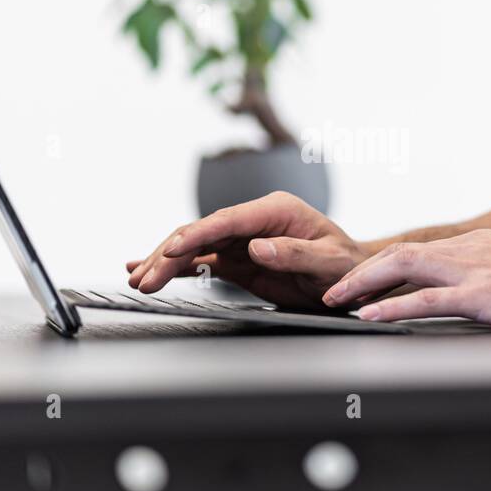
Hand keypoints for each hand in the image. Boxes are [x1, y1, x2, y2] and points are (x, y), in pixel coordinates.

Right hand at [126, 191, 371, 310]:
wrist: (351, 277)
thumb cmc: (346, 266)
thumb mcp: (328, 262)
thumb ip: (295, 254)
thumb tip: (257, 247)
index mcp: (276, 210)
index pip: (228, 220)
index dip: (198, 234)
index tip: (173, 249)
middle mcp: (254, 220)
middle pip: (203, 232)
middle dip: (170, 254)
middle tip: (145, 278)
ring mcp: (243, 239)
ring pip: (195, 246)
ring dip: (165, 263)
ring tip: (138, 280)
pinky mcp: (238, 258)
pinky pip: (201, 260)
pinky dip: (175, 268)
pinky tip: (151, 272)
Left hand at [321, 228, 490, 329]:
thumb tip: (477, 297)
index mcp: (478, 245)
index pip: (418, 251)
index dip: (382, 266)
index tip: (359, 283)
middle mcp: (469, 249)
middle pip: (399, 252)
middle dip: (360, 272)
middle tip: (334, 291)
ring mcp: (474, 269)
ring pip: (403, 267)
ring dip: (363, 284)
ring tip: (337, 300)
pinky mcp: (483, 294)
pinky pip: (426, 299)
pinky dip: (392, 306)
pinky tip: (371, 316)